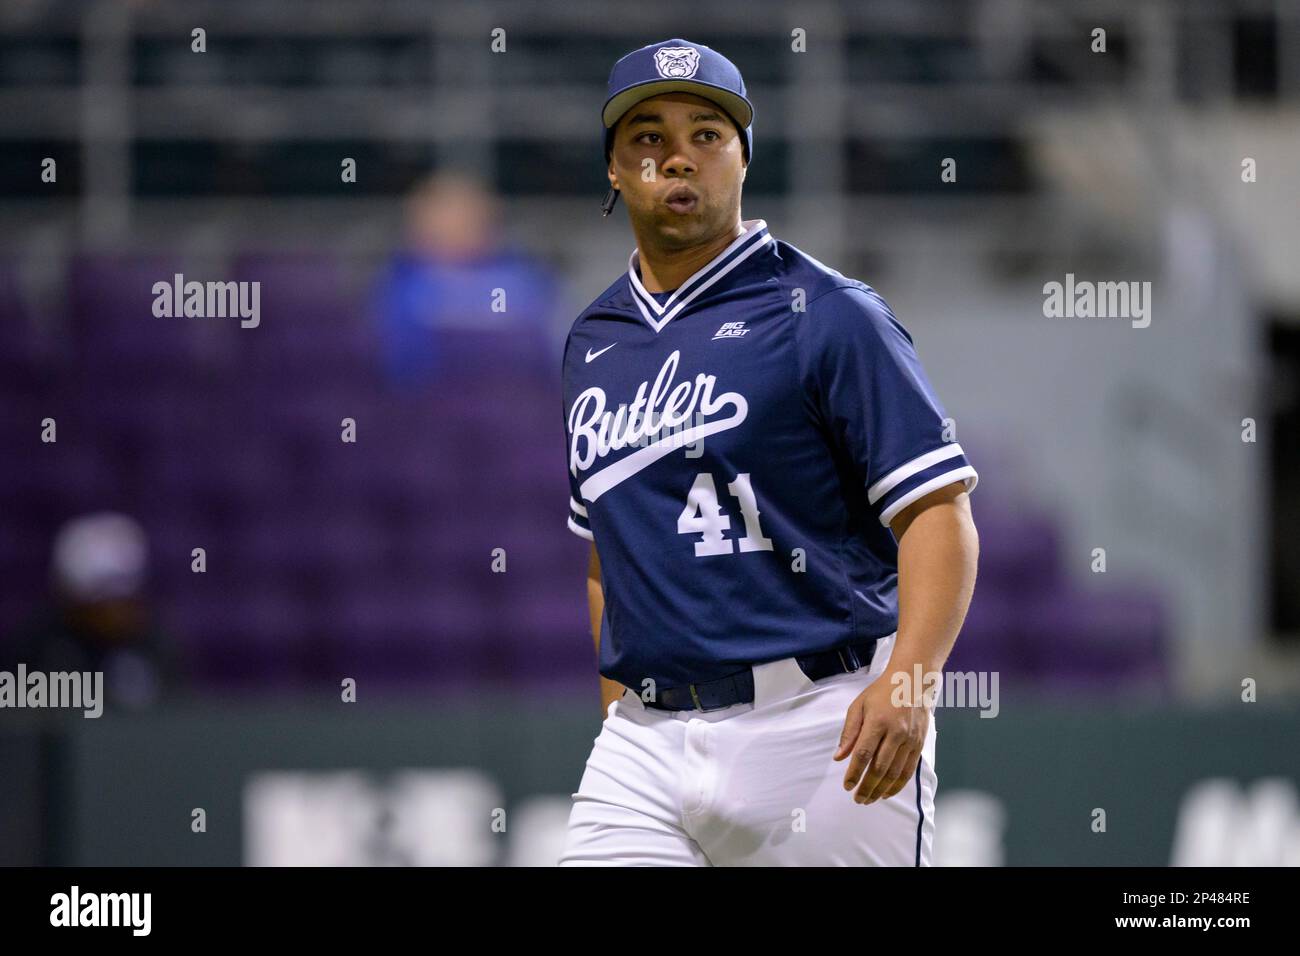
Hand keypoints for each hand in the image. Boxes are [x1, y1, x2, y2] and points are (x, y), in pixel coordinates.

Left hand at [832, 668, 930, 804]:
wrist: (912, 681)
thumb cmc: (881, 692)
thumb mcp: (858, 706)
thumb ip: (849, 732)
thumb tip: (839, 757)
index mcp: (877, 722)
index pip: (863, 754)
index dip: (854, 773)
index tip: (846, 786)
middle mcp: (896, 733)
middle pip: (879, 768)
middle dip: (867, 787)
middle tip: (857, 799)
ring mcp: (909, 740)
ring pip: (895, 773)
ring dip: (881, 790)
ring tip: (870, 799)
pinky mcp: (919, 744)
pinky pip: (908, 770)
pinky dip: (898, 785)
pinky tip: (887, 793)